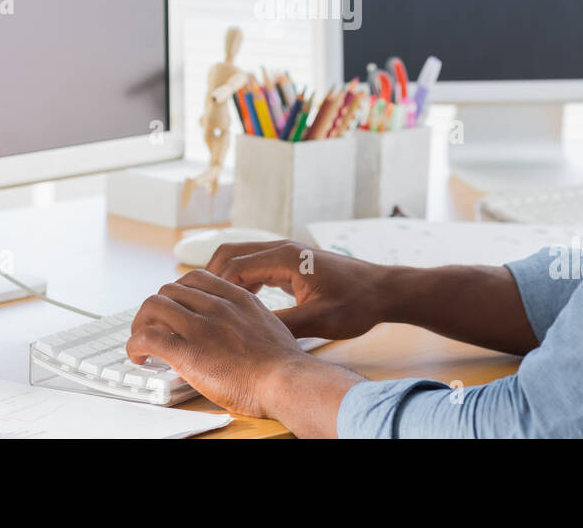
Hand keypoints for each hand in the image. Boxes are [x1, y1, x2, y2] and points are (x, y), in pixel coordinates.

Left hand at [124, 268, 312, 417]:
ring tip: (141, 342)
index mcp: (236, 298)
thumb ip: (248, 319)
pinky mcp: (188, 352)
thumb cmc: (283, 362)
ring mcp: (200, 327)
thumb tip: (239, 329)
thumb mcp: (269, 324)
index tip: (175, 308)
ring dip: (141, 324)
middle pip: (169, 290)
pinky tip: (139, 356)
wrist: (286, 381)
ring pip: (153, 306)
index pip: (195, 278)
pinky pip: (147, 337)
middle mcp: (215, 306)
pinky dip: (135, 344)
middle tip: (154, 327)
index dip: (178, 292)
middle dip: (156, 308)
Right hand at [206, 239, 390, 341]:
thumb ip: (282, 325)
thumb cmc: (357, 303)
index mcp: (284, 258)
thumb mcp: (319, 320)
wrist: (383, 291)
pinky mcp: (291, 262)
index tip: (202, 312)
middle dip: (210, 279)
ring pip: (240, 257)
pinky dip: (242, 280)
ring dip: (225, 279)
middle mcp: (281, 249)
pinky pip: (255, 265)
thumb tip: (247, 334)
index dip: (214, 289)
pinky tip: (242, 305)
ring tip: (214, 308)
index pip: (233, 266)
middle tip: (199, 307)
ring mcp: (286, 253)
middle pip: (230, 254)